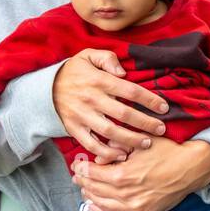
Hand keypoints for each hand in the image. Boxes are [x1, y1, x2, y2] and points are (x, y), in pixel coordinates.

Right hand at [53, 49, 170, 163]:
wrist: (45, 88)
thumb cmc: (75, 71)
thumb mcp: (89, 55)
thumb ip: (108, 59)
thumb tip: (123, 72)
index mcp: (98, 80)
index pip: (130, 90)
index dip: (149, 99)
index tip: (164, 107)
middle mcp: (91, 99)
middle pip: (123, 114)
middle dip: (145, 123)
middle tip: (162, 129)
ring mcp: (82, 116)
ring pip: (109, 132)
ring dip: (130, 140)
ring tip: (147, 143)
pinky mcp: (74, 129)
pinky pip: (91, 144)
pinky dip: (106, 152)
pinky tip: (122, 154)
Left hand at [73, 138, 209, 210]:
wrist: (191, 168)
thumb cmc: (167, 151)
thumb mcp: (141, 141)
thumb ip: (117, 145)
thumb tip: (100, 156)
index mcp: (124, 174)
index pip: (92, 174)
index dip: (82, 169)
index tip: (77, 165)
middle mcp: (127, 194)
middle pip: (94, 190)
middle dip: (83, 182)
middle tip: (78, 176)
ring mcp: (135, 208)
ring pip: (102, 205)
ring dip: (90, 196)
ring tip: (85, 189)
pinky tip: (95, 206)